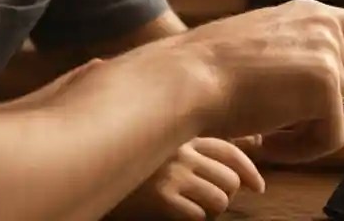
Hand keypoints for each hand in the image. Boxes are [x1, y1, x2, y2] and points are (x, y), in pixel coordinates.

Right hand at [107, 137, 263, 219]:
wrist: (86, 168)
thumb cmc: (127, 157)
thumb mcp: (162, 137)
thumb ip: (201, 137)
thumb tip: (254, 139)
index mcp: (182, 132)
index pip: (232, 149)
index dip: (249, 171)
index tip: (257, 186)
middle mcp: (181, 149)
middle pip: (230, 178)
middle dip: (226, 194)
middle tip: (212, 201)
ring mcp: (172, 173)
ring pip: (220, 199)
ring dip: (212, 210)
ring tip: (195, 210)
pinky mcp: (161, 199)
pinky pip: (198, 215)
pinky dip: (195, 219)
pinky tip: (180, 215)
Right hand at [151, 0, 343, 164]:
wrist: (183, 80)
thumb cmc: (207, 78)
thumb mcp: (262, 57)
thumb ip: (303, 70)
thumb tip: (333, 106)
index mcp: (310, 16)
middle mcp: (325, 23)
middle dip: (318, 127)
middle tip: (269, 132)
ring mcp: (330, 49)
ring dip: (308, 140)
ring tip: (264, 132)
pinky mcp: (327, 78)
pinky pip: (332, 137)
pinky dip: (301, 150)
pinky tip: (267, 137)